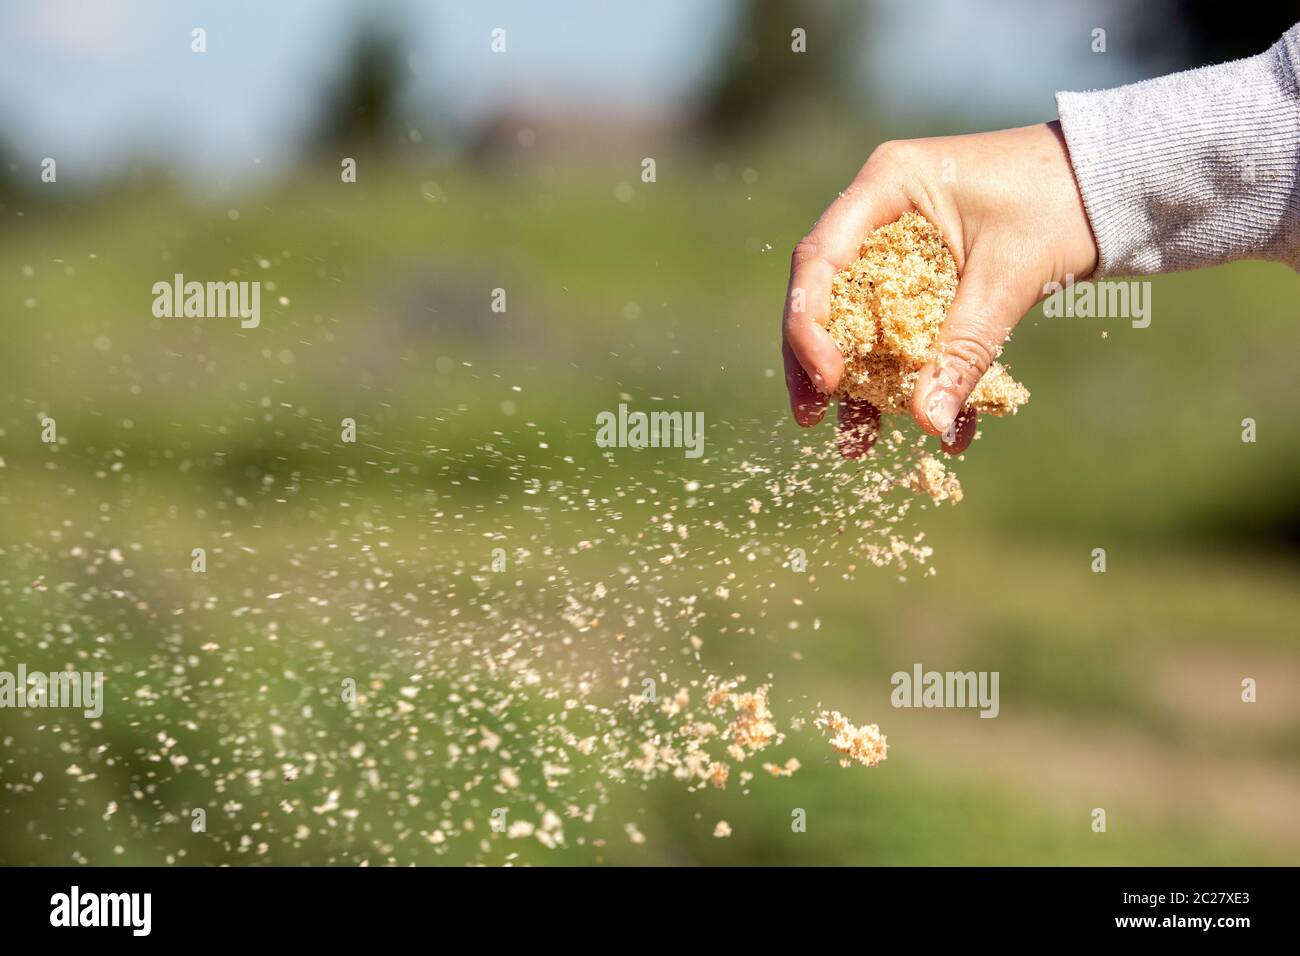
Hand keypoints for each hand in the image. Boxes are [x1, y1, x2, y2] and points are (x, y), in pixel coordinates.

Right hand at [782, 121, 1097, 454]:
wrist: (1112, 183)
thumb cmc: (1061, 204)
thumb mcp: (1007, 279)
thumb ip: (963, 350)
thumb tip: (929, 425)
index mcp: (886, 187)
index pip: (819, 261)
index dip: (809, 325)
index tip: (826, 382)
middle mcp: (879, 213)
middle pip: (825, 295)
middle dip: (816, 362)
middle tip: (810, 417)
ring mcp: (898, 244)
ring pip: (857, 320)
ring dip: (860, 381)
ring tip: (856, 442)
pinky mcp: (924, 274)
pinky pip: (903, 329)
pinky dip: (916, 374)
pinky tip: (936, 427)